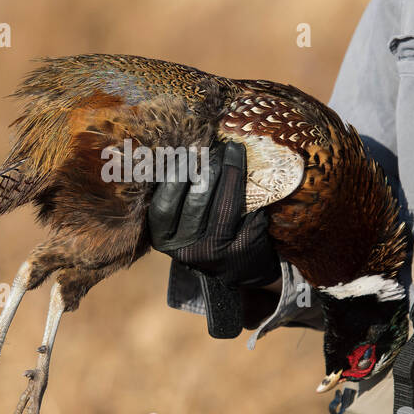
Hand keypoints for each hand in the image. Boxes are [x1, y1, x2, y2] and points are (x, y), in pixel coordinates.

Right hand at [148, 141, 280, 336]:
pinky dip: (248, 187)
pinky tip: (250, 169)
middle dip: (206, 168)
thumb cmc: (202, 233)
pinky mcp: (244, 246)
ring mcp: (218, 251)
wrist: (238, 268)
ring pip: (224, 205)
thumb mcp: (179, 223)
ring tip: (232, 149)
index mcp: (164, 240)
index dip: (173, 178)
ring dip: (230, 171)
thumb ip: (174, 196)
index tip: (184, 151)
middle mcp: (188, 250)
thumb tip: (174, 147)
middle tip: (212, 146)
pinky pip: (246, 210)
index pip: (163, 207)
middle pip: (196, 203)